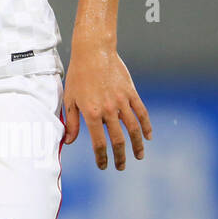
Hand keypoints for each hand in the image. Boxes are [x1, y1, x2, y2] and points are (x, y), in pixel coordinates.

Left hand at [63, 44, 152, 169]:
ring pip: (133, 129)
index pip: (98, 143)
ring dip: (137, 145)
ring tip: (138, 156)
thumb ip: (71, 121)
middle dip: (120, 157)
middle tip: (121, 167)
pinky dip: (146, 126)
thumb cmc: (78, 75)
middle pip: (117, 140)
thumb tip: (69, 141)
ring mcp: (122, 101)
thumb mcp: (69, 98)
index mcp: (91, 113)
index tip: (103, 166)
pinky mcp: (131, 93)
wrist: (93, 52)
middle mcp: (108, 110)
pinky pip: (142, 113)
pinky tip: (148, 136)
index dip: (101, 157)